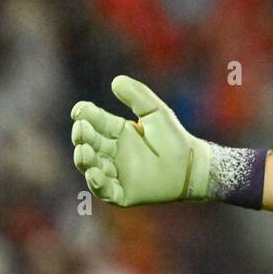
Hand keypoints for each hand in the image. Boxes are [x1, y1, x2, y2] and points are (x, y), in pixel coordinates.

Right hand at [70, 75, 210, 206]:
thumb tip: (115, 80)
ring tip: (84, 150)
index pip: (95, 122)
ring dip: (84, 159)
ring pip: (92, 167)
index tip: (80, 110)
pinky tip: (94, 174)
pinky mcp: (123, 193)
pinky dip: (97, 185)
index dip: (85, 116)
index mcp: (119, 132)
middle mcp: (113, 153)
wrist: (192, 165)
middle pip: (89, 144)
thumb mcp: (156, 112)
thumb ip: (138, 96)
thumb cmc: (174, 138)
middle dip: (82, 136)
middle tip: (82, 129)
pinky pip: (105, 191)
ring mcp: (116, 173)